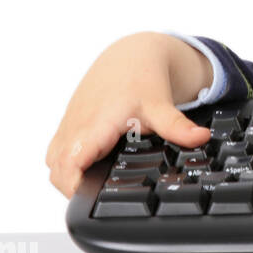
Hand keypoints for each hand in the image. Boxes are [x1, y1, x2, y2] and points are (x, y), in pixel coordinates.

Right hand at [46, 32, 212, 197]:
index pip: (68, 165)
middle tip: (99, 197)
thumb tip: (199, 138)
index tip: (90, 198)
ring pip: (53, 160)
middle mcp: (75, 126)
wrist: (131, 54)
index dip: (73, 186)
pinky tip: (90, 167)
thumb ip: (178, 127)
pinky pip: (57, 149)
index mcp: (93, 125)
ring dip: (67, 175)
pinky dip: (68, 162)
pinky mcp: (70, 123)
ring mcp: (69, 124)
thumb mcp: (160, 105)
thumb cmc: (140, 77)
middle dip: (72, 188)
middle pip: (56, 170)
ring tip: (94, 186)